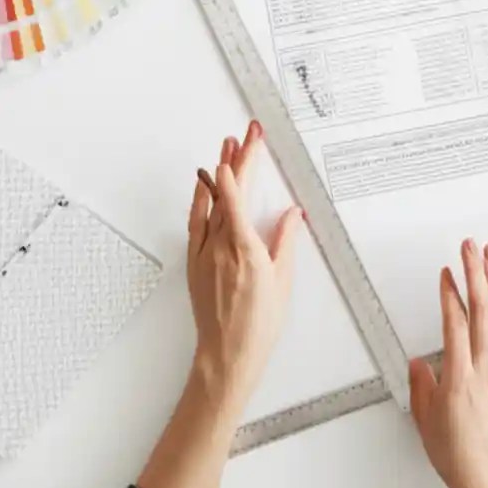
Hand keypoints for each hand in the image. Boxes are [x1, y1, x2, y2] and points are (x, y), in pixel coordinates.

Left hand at [186, 120, 302, 401]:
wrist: (228, 353)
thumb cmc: (258, 324)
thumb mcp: (282, 281)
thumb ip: (285, 242)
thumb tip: (292, 215)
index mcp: (245, 248)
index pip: (241, 193)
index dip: (244, 163)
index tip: (247, 141)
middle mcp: (220, 245)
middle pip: (226, 191)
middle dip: (237, 158)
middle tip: (244, 134)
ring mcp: (204, 253)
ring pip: (208, 202)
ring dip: (217, 173)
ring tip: (225, 148)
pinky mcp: (195, 262)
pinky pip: (196, 222)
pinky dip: (201, 199)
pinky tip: (204, 186)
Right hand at [409, 240, 487, 487]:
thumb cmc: (455, 452)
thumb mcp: (424, 417)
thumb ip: (421, 384)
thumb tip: (419, 361)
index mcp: (458, 377)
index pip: (454, 323)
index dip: (450, 293)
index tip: (445, 272)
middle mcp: (484, 368)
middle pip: (482, 309)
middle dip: (476, 273)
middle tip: (470, 246)